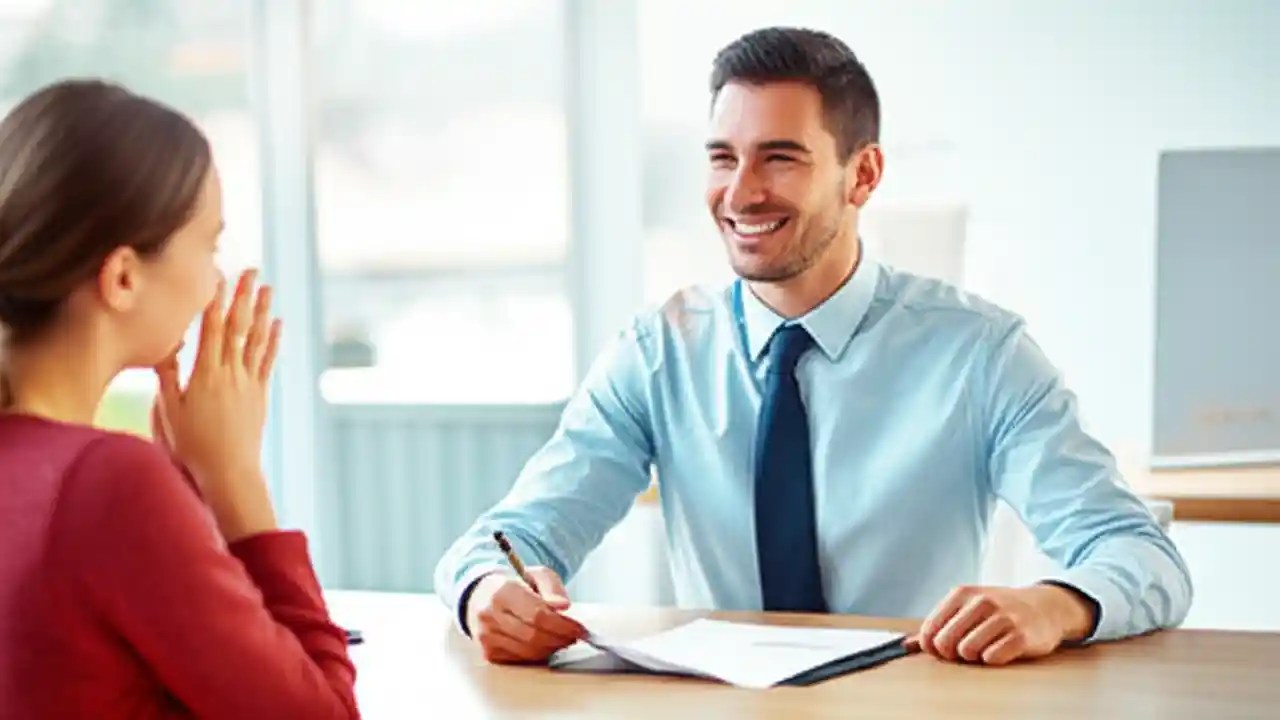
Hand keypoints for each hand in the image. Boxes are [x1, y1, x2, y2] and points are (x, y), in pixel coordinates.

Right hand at [154, 270, 281, 541]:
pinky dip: (273, 341)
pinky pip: (267, 361)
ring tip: (267, 287)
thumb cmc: (192, 445)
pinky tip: (277, 324)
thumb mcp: (169, 411)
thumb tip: (166, 343)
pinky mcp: (260, 394)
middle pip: (238, 327)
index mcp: (206, 374)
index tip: (217, 276)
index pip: (211, 329)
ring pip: (256, 339)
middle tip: (250, 269)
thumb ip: (168, 376)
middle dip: (243, 296)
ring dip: (262, 311)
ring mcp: (249, 383)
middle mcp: (231, 373)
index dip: (214, 301)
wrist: (228, 472)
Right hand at [465, 567, 587, 663]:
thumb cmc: (513, 585)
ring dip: (551, 648)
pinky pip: (521, 659)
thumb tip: (563, 606)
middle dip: (560, 638)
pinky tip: (545, 644)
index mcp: (502, 592)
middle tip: (574, 635)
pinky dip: (538, 654)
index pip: (537, 615)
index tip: (578, 628)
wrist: (480, 596)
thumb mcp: (536, 575)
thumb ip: (552, 588)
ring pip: (528, 651)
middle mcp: (490, 616)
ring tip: (563, 639)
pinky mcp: (489, 652)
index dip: (562, 625)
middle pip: (534, 636)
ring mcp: (487, 637)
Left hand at [912, 584, 1094, 665]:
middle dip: (952, 653)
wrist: (1044, 607)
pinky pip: (992, 658)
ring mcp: (1002, 617)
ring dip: (973, 657)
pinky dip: (992, 659)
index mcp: (962, 593)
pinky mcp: (1020, 635)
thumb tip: (908, 644)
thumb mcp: (966, 607)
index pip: (930, 629)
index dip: (931, 646)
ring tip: (984, 648)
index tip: (941, 648)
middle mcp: (981, 602)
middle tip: (965, 649)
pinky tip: (1000, 649)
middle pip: (945, 642)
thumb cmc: (999, 609)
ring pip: (967, 651)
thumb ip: (938, 624)